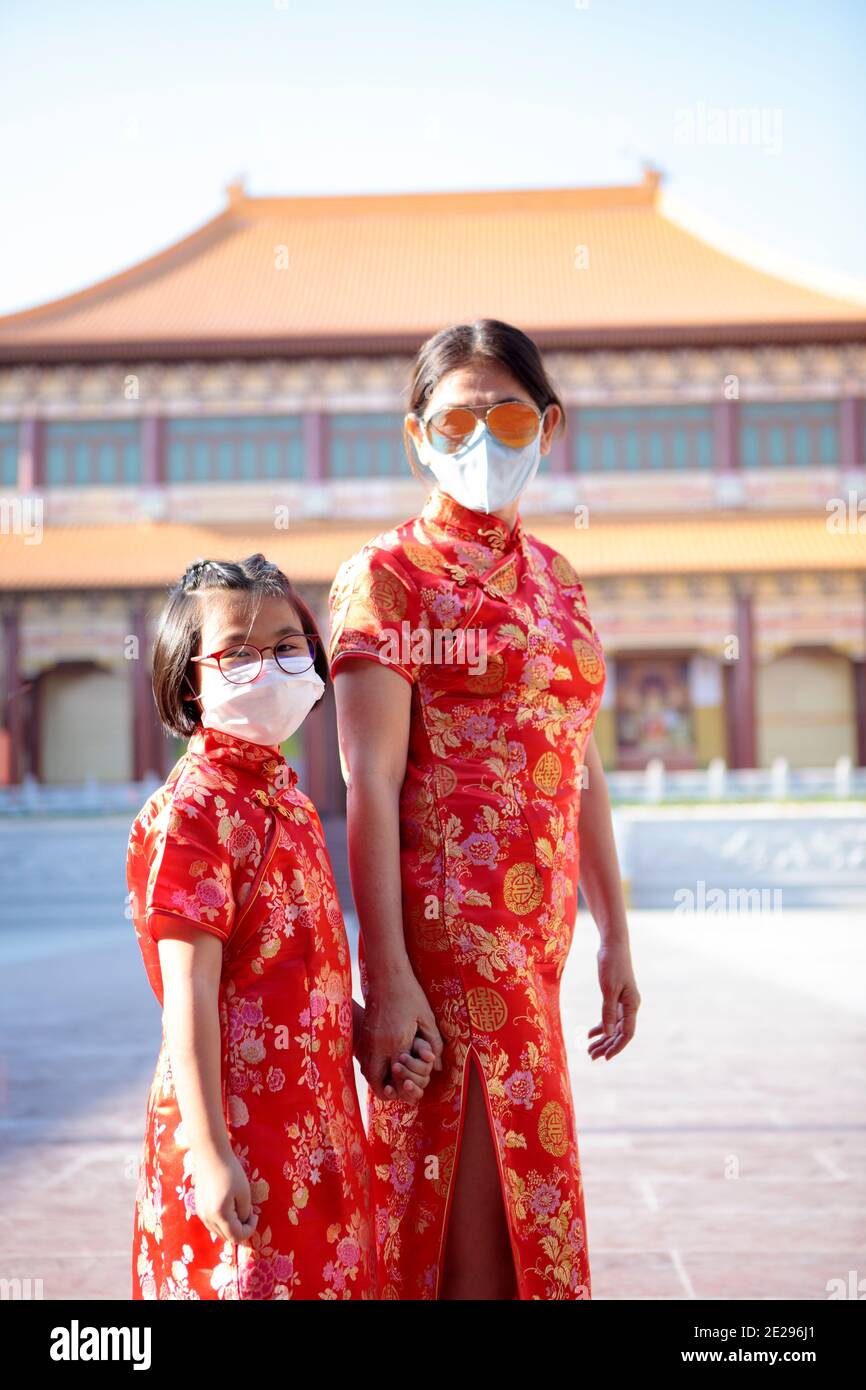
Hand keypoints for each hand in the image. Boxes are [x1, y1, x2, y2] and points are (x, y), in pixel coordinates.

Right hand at [192, 1147, 257, 1244]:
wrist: (210, 1156)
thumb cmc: (230, 1171)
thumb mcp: (244, 1192)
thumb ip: (244, 1213)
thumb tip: (243, 1222)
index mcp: (219, 1215)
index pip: (236, 1237)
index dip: (250, 1229)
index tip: (255, 1214)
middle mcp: (207, 1219)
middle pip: (227, 1237)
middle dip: (241, 1228)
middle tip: (248, 1211)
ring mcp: (201, 1215)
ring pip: (219, 1232)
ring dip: (232, 1226)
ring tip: (239, 1207)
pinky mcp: (199, 1209)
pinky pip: (213, 1224)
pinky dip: (223, 1221)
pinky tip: (229, 1206)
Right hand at [353, 999, 434, 1101]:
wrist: (386, 975)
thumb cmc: (409, 994)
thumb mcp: (427, 1018)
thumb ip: (434, 1044)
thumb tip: (437, 1066)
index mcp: (396, 1042)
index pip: (396, 1078)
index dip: (403, 1088)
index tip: (411, 1087)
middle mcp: (378, 1045)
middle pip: (376, 1081)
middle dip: (387, 1090)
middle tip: (400, 1088)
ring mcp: (368, 1040)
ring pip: (367, 1073)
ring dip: (379, 1080)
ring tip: (393, 1078)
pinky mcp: (364, 1035)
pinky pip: (365, 1061)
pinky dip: (374, 1068)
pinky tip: (386, 1064)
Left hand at [588, 939, 640, 1061]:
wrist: (613, 945)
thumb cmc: (612, 964)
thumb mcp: (609, 989)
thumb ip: (608, 1011)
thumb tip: (607, 1034)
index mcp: (632, 1005)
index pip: (626, 1033)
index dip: (617, 1047)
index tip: (605, 1058)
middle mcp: (630, 1006)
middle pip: (619, 1033)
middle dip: (607, 1046)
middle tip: (591, 1056)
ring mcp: (624, 1002)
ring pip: (614, 1027)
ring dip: (602, 1039)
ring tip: (589, 1050)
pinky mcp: (616, 997)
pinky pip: (609, 1017)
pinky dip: (600, 1026)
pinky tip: (590, 1034)